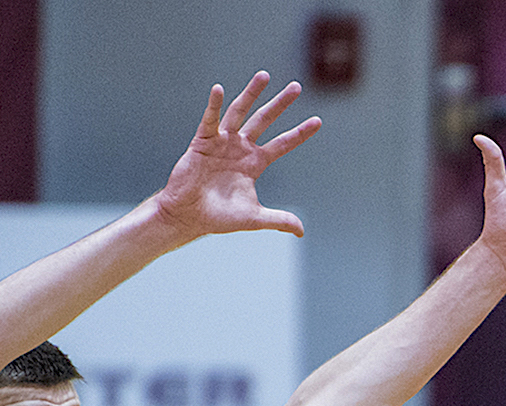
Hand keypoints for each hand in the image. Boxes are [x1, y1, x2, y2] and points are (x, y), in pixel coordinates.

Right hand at [154, 72, 321, 237]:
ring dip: (251, 94)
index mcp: (254, 163)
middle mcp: (240, 148)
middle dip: (280, 104)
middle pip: (265, 120)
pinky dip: (213, 105)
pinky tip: (219, 89)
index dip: (299, 133)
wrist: (187, 217)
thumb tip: (302, 231)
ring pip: (240, 112)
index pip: (282, 144)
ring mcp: (222, 143)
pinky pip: (209, 120)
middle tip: (297, 86)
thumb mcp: (254, 218)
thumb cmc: (218, 217)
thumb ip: (278, 220)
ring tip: (265, 75)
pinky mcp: (202, 142)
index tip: (318, 121)